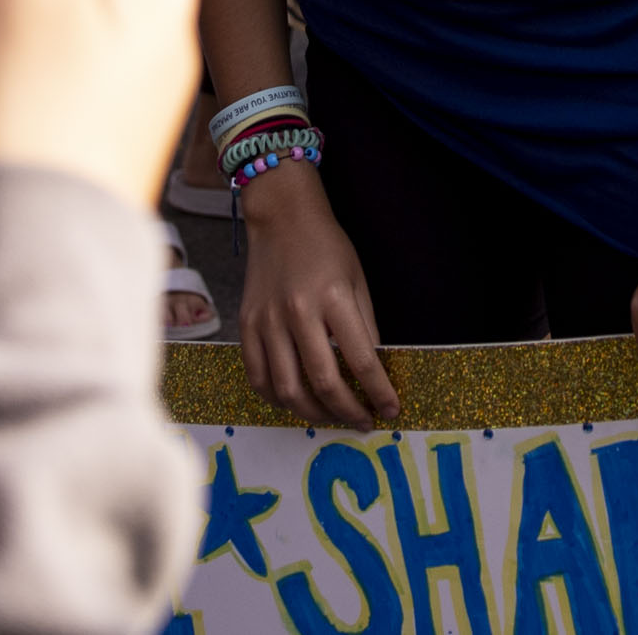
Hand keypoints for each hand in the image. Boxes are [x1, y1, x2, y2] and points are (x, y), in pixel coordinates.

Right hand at [237, 162, 398, 428]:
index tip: (391, 410)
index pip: (361, 360)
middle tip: (364, 421)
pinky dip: (277, 398)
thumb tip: (373, 375)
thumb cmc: (326, 246)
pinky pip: (258, 377)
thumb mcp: (357, 281)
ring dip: (314, 414)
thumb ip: (365, 328)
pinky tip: (295, 400)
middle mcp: (297, 311)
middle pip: (323, 382)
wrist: (281, 217)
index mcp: (333, 297)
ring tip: (331, 416)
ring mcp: (267, 319)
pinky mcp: (246, 324)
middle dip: (349, 412)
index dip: (379, 392)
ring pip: (287, 389)